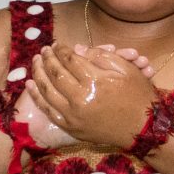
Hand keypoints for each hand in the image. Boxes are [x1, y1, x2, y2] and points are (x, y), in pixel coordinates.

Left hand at [27, 44, 160, 150]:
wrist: (143, 130)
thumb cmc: (139, 96)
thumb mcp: (126, 69)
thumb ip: (100, 56)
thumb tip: (77, 50)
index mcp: (95, 81)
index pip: (70, 60)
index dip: (62, 50)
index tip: (58, 43)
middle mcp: (80, 98)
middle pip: (56, 73)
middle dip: (48, 59)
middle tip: (43, 50)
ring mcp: (73, 115)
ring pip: (47, 91)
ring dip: (38, 74)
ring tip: (35, 62)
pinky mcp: (71, 128)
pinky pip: (49, 111)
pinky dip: (37, 97)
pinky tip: (30, 85)